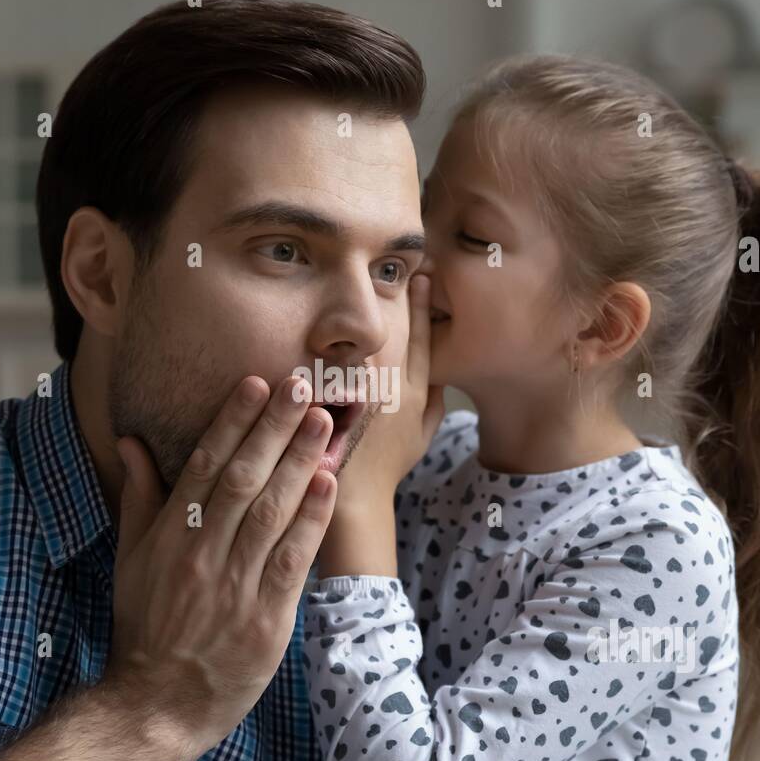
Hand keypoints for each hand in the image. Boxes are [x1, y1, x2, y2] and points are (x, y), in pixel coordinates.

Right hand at [107, 375, 337, 755]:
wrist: (156, 704)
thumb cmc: (145, 626)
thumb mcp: (130, 559)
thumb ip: (139, 498)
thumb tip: (131, 441)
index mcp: (170, 535)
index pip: (204, 465)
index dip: (232, 421)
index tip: (256, 383)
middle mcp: (202, 553)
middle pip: (244, 478)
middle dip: (275, 427)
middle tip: (304, 386)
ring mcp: (234, 584)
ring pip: (272, 511)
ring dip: (300, 462)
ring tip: (324, 421)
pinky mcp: (265, 617)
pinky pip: (291, 559)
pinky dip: (310, 520)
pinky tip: (327, 485)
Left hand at [333, 273, 444, 517]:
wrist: (353, 500)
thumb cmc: (385, 468)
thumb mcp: (421, 437)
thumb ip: (434, 404)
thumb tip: (440, 372)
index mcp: (417, 393)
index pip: (423, 339)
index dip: (424, 305)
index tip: (422, 274)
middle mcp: (393, 386)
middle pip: (397, 328)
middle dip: (399, 293)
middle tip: (397, 260)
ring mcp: (361, 391)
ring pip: (363, 337)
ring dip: (360, 305)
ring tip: (356, 273)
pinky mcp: (333, 399)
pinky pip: (328, 358)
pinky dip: (325, 334)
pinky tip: (318, 309)